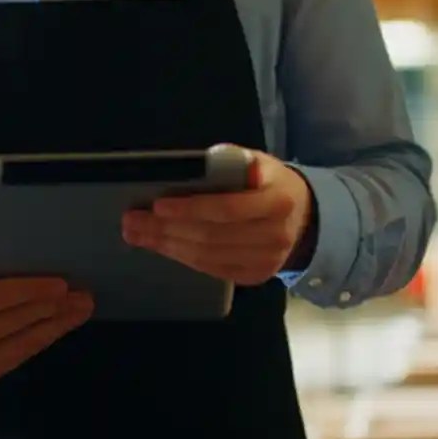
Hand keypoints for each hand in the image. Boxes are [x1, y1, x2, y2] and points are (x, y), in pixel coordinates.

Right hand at [0, 250, 92, 401]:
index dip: (32, 289)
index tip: (59, 281)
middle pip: (17, 320)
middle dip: (53, 306)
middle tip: (81, 292)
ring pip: (23, 343)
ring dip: (56, 326)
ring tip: (80, 310)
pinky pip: (15, 359)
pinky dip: (38, 342)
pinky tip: (55, 329)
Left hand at [122, 148, 316, 285]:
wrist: (304, 218)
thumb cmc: (271, 183)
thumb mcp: (260, 163)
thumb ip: (232, 161)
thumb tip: (198, 165)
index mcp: (277, 200)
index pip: (228, 208)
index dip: (191, 208)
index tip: (158, 205)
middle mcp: (275, 235)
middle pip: (212, 236)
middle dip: (166, 229)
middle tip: (133, 221)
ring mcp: (266, 261)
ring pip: (208, 257)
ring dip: (168, 246)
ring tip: (138, 234)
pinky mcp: (255, 276)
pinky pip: (212, 270)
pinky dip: (184, 257)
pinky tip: (162, 246)